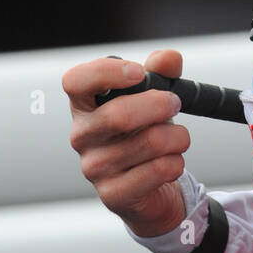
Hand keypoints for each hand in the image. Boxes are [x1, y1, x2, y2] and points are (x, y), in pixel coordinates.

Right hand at [64, 48, 191, 237]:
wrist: (149, 185)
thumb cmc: (144, 131)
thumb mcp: (152, 95)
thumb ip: (161, 71)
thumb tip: (169, 58)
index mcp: (85, 106)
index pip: (75, 81)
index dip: (106, 72)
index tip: (138, 72)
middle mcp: (82, 135)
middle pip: (118, 115)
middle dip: (158, 104)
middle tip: (175, 102)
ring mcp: (94, 168)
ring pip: (149, 142)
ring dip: (177, 136)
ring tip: (178, 138)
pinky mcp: (113, 194)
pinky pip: (158, 170)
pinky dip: (176, 162)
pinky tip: (171, 162)